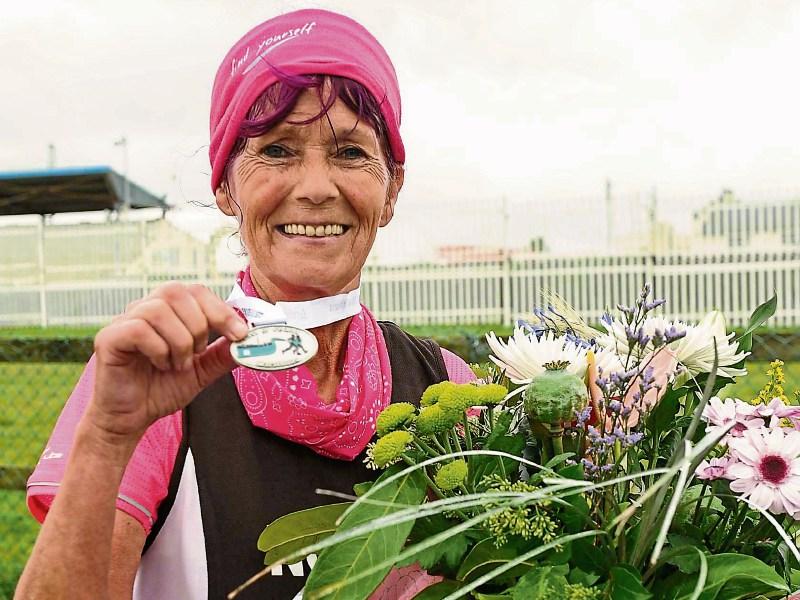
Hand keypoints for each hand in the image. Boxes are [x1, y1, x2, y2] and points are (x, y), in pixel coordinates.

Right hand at [89, 282, 247, 441]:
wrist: (130, 418)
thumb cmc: (160, 389)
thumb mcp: (202, 371)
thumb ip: (223, 354)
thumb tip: (250, 340)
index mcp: (169, 311)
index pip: (197, 291)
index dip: (221, 309)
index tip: (240, 333)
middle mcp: (145, 309)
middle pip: (178, 292)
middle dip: (200, 324)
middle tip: (199, 352)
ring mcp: (124, 321)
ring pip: (160, 310)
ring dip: (180, 341)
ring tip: (179, 364)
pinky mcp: (108, 338)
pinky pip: (139, 329)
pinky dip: (158, 349)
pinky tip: (160, 365)